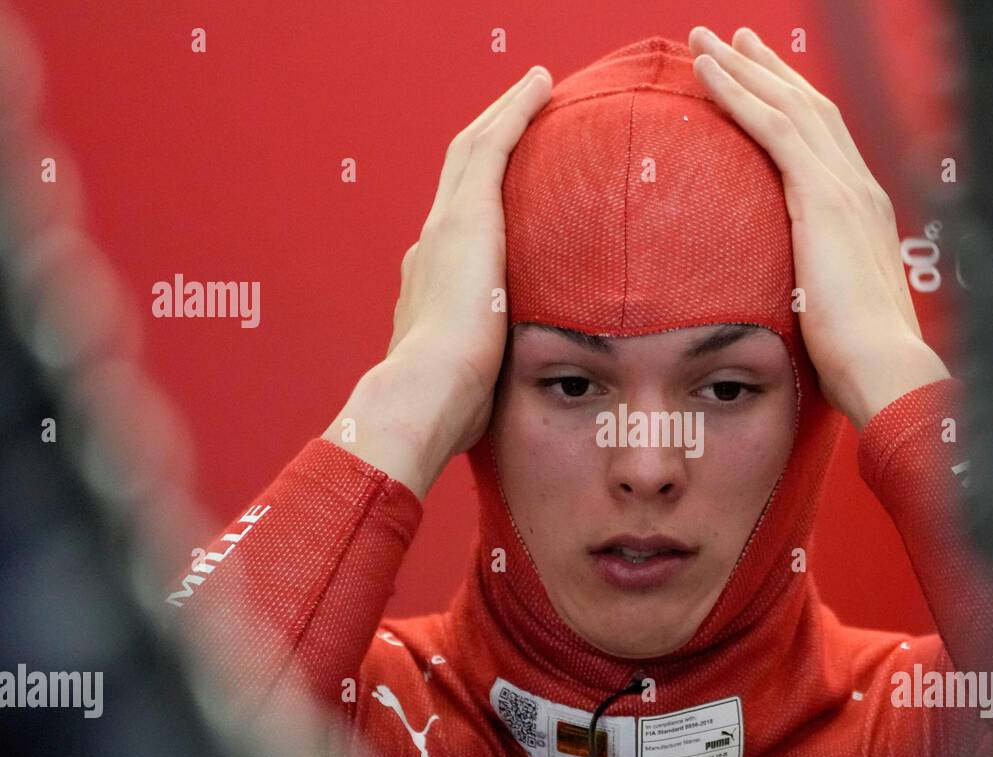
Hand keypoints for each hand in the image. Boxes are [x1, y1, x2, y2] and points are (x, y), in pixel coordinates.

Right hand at [387, 63, 553, 453]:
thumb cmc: (451, 406)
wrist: (424, 395)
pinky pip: (493, 145)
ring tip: (534, 88)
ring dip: (502, 114)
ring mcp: (444, 228)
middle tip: (518, 111)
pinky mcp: (467, 217)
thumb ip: (487, 369)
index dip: (477, 198)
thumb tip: (505, 391)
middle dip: (488, 139)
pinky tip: (540, 87)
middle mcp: (429, 246)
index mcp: (429, 284)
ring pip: (473, 150)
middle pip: (461, 175)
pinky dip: (514, 112)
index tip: (501, 187)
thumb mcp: (472, 380)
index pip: (457, 227)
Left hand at [687, 26, 949, 429]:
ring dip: (744, 69)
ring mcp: (846, 188)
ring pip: (789, 106)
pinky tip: (707, 73)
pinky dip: (738, 94)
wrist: (884, 370)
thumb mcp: (831, 309)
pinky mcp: (824, 198)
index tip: (762, 79)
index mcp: (864, 213)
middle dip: (768, 70)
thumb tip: (783, 298)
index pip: (824, 141)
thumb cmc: (857, 360)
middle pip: (810, 108)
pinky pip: (774, 128)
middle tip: (732, 40)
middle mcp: (860, 188)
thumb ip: (812, 286)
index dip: (791, 104)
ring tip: (706, 42)